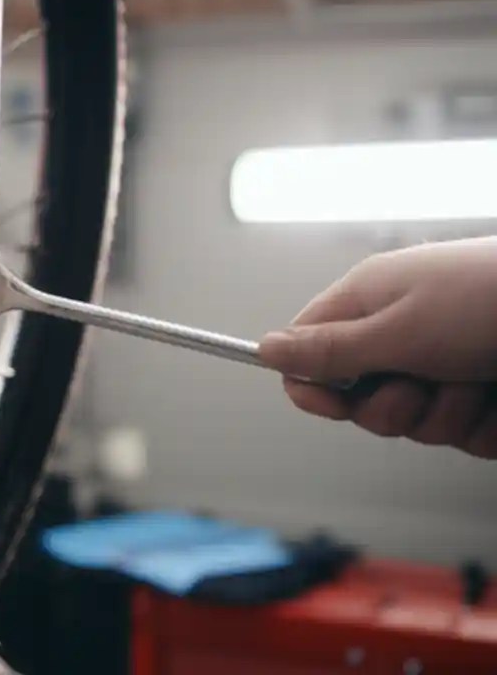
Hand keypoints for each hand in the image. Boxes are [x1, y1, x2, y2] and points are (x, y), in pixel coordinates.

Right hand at [258, 236, 496, 457]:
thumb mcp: (399, 328)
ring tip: (480, 378)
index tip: (337, 403)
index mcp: (370, 304)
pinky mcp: (487, 395)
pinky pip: (466, 437)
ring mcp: (447, 366)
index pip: (307, 353)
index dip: (313, 386)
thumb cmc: (490, 300)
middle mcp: (404, 335)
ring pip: (417, 426)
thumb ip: (329, 350)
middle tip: (423, 381)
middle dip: (394, 408)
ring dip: (449, 414)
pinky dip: (486, 425)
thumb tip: (264, 349)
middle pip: (361, 402)